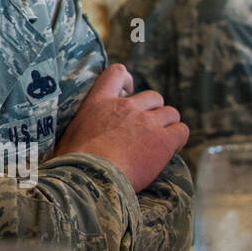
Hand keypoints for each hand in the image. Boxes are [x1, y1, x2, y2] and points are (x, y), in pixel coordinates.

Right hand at [52, 63, 187, 192]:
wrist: (91, 177)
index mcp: (99, 102)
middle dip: (153, 110)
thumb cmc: (74, 161)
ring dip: (167, 125)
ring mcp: (147, 122)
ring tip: (160, 141)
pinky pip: (181, 130)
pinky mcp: (163, 140)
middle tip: (147, 129)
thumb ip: (82, 127)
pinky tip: (171, 149)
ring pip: (171, 113)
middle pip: (153, 96)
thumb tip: (73, 139)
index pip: (117, 73)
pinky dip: (178, 138)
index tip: (130, 91)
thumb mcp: (70, 134)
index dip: (128, 80)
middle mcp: (125, 106)